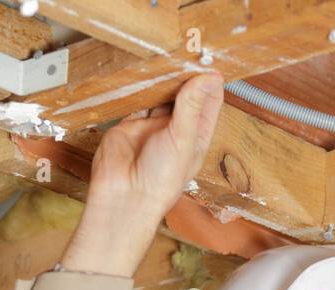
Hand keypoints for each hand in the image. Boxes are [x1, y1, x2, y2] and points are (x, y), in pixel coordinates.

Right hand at [61, 72, 225, 276]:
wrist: (124, 196)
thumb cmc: (160, 180)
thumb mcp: (182, 140)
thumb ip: (191, 107)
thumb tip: (208, 78)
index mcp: (197, 136)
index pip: (209, 102)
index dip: (210, 81)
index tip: (209, 58)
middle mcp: (176, 129)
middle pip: (185, 94)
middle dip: (186, 75)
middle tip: (187, 50)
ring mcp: (153, 126)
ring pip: (160, 94)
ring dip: (163, 79)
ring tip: (167, 56)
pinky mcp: (130, 123)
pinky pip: (136, 99)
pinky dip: (140, 86)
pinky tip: (144, 72)